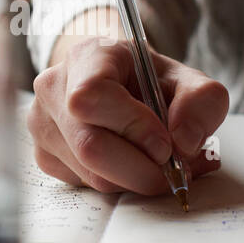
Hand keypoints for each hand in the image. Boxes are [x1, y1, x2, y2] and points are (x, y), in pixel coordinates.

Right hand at [29, 35, 228, 193]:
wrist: (117, 82)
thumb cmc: (149, 80)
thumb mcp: (187, 79)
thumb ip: (201, 102)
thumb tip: (184, 143)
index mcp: (86, 57)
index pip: (92, 96)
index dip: (132, 126)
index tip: (166, 144)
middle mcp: (53, 89)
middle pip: (90, 147)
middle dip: (142, 169)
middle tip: (173, 169)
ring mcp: (42, 124)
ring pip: (91, 174)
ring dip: (136, 180)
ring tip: (161, 166)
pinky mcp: (44, 156)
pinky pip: (85, 186)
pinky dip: (119, 184)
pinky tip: (133, 165)